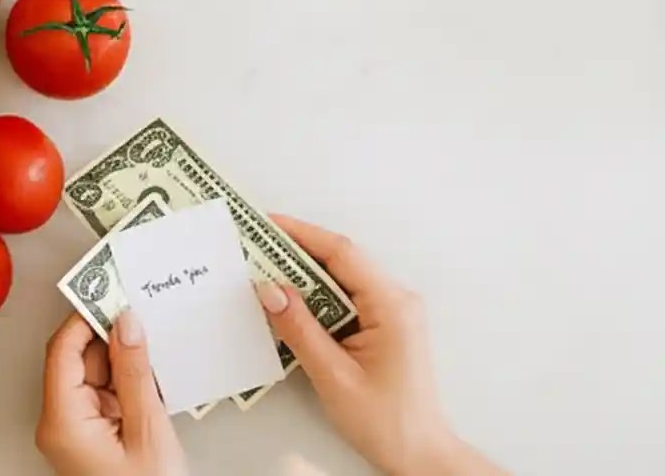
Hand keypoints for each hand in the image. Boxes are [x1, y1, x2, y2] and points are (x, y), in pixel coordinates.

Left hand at [36, 311, 187, 475]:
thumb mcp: (147, 431)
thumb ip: (135, 375)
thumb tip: (127, 327)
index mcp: (62, 421)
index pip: (63, 350)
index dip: (86, 318)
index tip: (110, 294)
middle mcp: (61, 424)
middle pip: (79, 360)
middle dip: (112, 339)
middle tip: (141, 319)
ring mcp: (77, 430)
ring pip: (96, 375)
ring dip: (124, 363)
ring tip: (153, 361)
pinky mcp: (94, 435)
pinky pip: (107, 394)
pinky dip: (128, 384)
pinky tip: (149, 384)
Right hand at [257, 215, 505, 475]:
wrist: (420, 455)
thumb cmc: (386, 421)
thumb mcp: (333, 375)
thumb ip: (300, 328)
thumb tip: (270, 289)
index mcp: (391, 305)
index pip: (341, 253)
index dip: (302, 234)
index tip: (266, 223)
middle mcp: (396, 300)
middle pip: (341, 261)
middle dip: (297, 251)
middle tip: (256, 247)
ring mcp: (392, 312)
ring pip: (342, 279)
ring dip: (305, 275)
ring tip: (265, 272)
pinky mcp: (383, 325)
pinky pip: (346, 298)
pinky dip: (316, 296)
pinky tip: (291, 303)